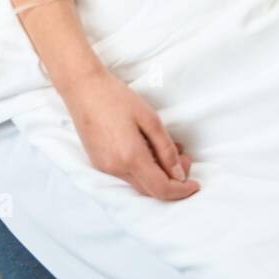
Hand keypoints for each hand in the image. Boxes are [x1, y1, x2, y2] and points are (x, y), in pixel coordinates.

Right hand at [65, 67, 199, 200]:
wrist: (83, 88)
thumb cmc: (117, 97)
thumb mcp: (150, 118)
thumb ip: (166, 149)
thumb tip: (179, 174)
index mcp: (131, 157)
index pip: (162, 188)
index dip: (181, 190)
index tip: (196, 184)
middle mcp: (116, 168)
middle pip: (151, 190)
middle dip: (172, 180)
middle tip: (184, 158)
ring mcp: (105, 167)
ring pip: (139, 183)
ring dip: (157, 174)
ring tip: (168, 150)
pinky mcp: (98, 162)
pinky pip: (126, 175)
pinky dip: (142, 169)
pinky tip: (149, 150)